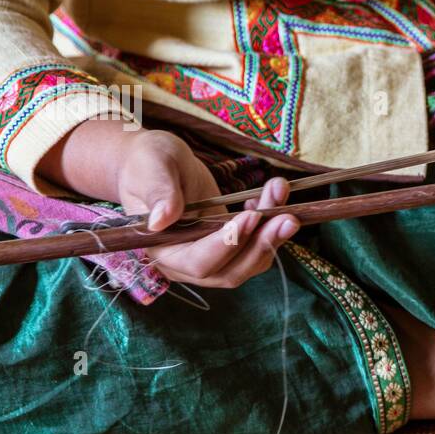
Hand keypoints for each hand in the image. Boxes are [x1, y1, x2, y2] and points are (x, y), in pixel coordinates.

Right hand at [114, 130, 299, 287]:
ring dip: (273, 232)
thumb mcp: (150, 168)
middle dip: (261, 245)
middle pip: (231, 271)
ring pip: (250, 260)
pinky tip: (271, 196)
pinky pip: (256, 244)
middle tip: (288, 217)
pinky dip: (271, 224)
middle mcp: (186, 262)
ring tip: (280, 191)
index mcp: (161, 250)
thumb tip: (160, 220)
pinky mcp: (229, 244)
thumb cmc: (146, 163)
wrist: (155, 162)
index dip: (227, 244)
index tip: (250, 216)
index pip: (198, 262)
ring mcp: (211, 256)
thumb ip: (158, 193)